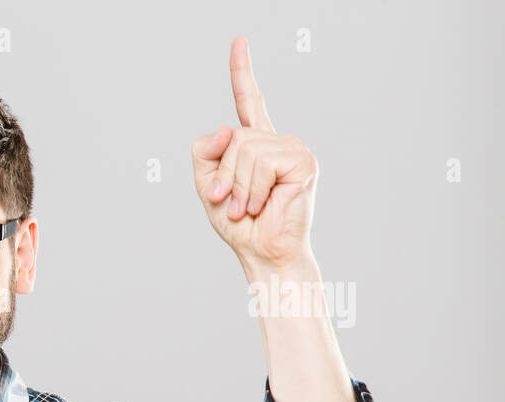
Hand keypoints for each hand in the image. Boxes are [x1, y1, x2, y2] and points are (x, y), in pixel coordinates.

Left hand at [191, 37, 318, 272]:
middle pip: (232, 138)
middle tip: (232, 204)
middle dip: (223, 175)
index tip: (238, 41)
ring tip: (249, 208)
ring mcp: (292, 148)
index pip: (249, 101)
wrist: (262, 252)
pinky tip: (263, 205)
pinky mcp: (303, 161)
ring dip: (238, 186)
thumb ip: (205, 153)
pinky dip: (254, 189)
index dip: (242, 72)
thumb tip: (226, 130)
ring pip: (244, 149)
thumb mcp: (208, 186)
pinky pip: (261, 162)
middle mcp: (276, 140)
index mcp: (255, 143)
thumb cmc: (239, 224)